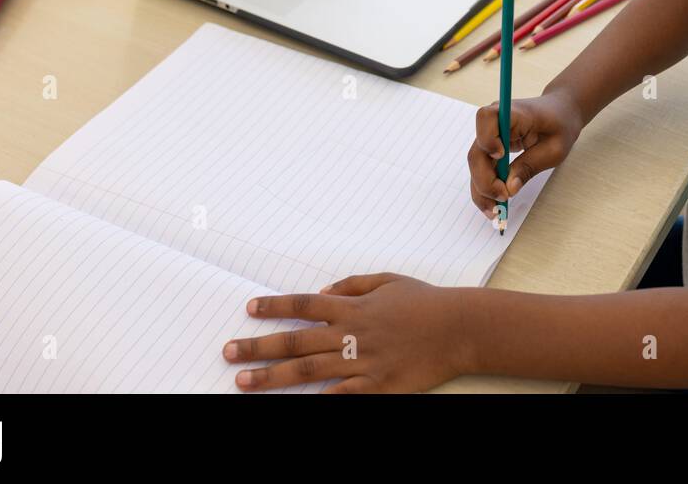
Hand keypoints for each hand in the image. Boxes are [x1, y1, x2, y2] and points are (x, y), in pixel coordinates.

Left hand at [223, 274, 475, 392]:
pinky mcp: (378, 386)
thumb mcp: (389, 280)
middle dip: (258, 347)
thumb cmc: (426, 302)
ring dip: (273, 377)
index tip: (249, 309)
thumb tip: (326, 292)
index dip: (275, 306)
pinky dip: (321, 401)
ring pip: (309, 369)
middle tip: (228, 353)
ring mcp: (363, 362)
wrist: (459, 327)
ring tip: (243, 382)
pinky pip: (343, 396)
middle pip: (296, 340)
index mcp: (353, 306)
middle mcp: (352, 333)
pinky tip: (296, 406)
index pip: (304, 304)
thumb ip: (354, 284)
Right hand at [468, 88, 583, 217]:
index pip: (487, 118)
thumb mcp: (554, 148)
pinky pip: (483, 168)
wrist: (561, 113)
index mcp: (513, 113)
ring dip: (481, 189)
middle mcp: (495, 122)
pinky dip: (486, 187)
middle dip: (484, 178)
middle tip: (502, 198)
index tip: (501, 157)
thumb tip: (509, 188)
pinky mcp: (491, 147)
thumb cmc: (560, 125)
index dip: (487, 139)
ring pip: (476, 164)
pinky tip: (493, 205)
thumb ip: (530, 166)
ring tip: (494, 212)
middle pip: (477, 150)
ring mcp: (491, 135)